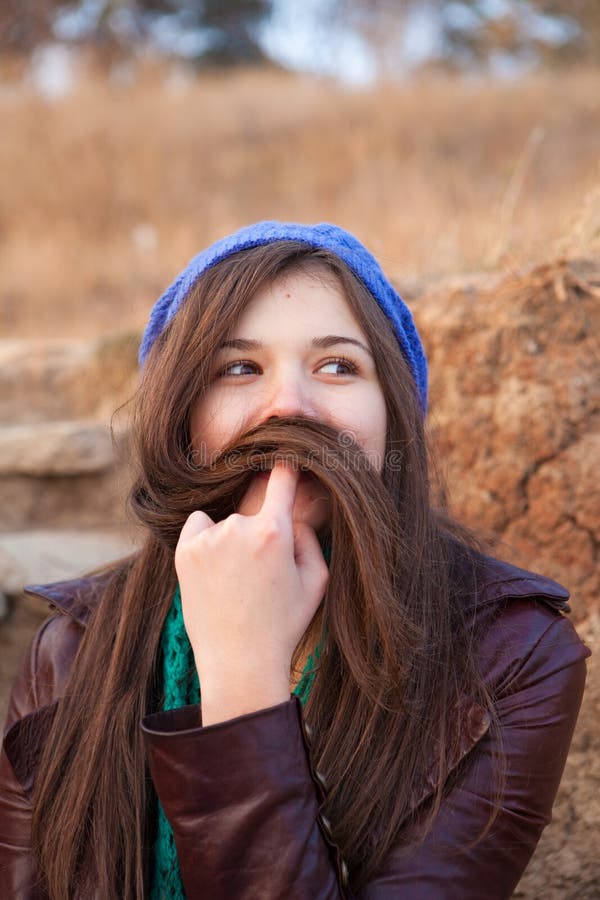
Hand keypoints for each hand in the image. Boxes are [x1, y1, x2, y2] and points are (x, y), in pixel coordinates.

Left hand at [175, 461, 329, 723]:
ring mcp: (208, 539)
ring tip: (236, 581)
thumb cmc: (283, 625)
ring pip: (226, 521)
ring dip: (232, 538)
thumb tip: (292, 515)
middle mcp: (239, 527)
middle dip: (261, 529)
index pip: (282, 478)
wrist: (239, 662)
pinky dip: (206, 539)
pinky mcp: (184, 552)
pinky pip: (199, 526)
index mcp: (276, 532)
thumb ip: (308, 538)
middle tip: (262, 574)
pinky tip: (215, 570)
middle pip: (254, 509)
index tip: (285, 446)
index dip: (286, 461)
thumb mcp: (316, 582)